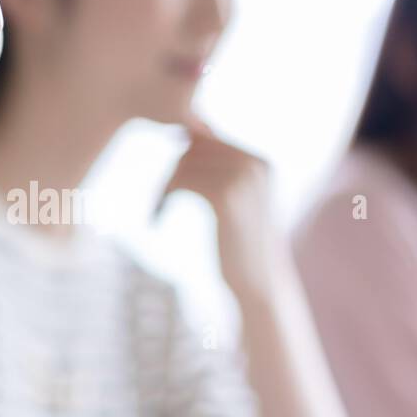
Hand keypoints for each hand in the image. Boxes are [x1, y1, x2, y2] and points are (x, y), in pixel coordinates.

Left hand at [156, 117, 280, 303]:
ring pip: (185, 161)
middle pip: (195, 145)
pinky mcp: (226, 196)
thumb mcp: (234, 202)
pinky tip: (156, 221)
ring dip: (164, 185)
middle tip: (159, 202)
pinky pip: (181, 180)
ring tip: (157, 212)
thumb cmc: (240, 249)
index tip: (168, 189)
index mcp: (260, 162)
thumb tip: (186, 130)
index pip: (207, 138)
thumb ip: (217, 170)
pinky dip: (162, 199)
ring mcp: (244, 178)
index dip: (182, 159)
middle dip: (172, 171)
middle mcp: (256, 163)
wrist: (258, 286)